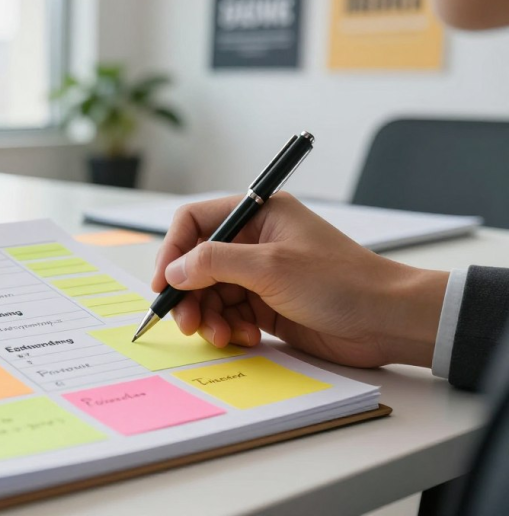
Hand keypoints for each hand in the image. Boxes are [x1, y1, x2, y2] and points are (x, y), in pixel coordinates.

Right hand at [152, 193, 447, 367]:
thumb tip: (174, 270)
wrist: (387, 321)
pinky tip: (245, 337)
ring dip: (209, 316)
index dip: (173, 251)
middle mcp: (255, 240)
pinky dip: (229, 327)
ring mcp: (260, 274)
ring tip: (222, 335)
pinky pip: (230, 313)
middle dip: (189, 293)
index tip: (164, 283)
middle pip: (197, 263)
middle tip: (188, 322)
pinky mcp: (267, 304)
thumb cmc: (341, 283)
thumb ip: (214, 263)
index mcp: (258, 214)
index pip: (195, 222)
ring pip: (210, 292)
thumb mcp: (271, 267)